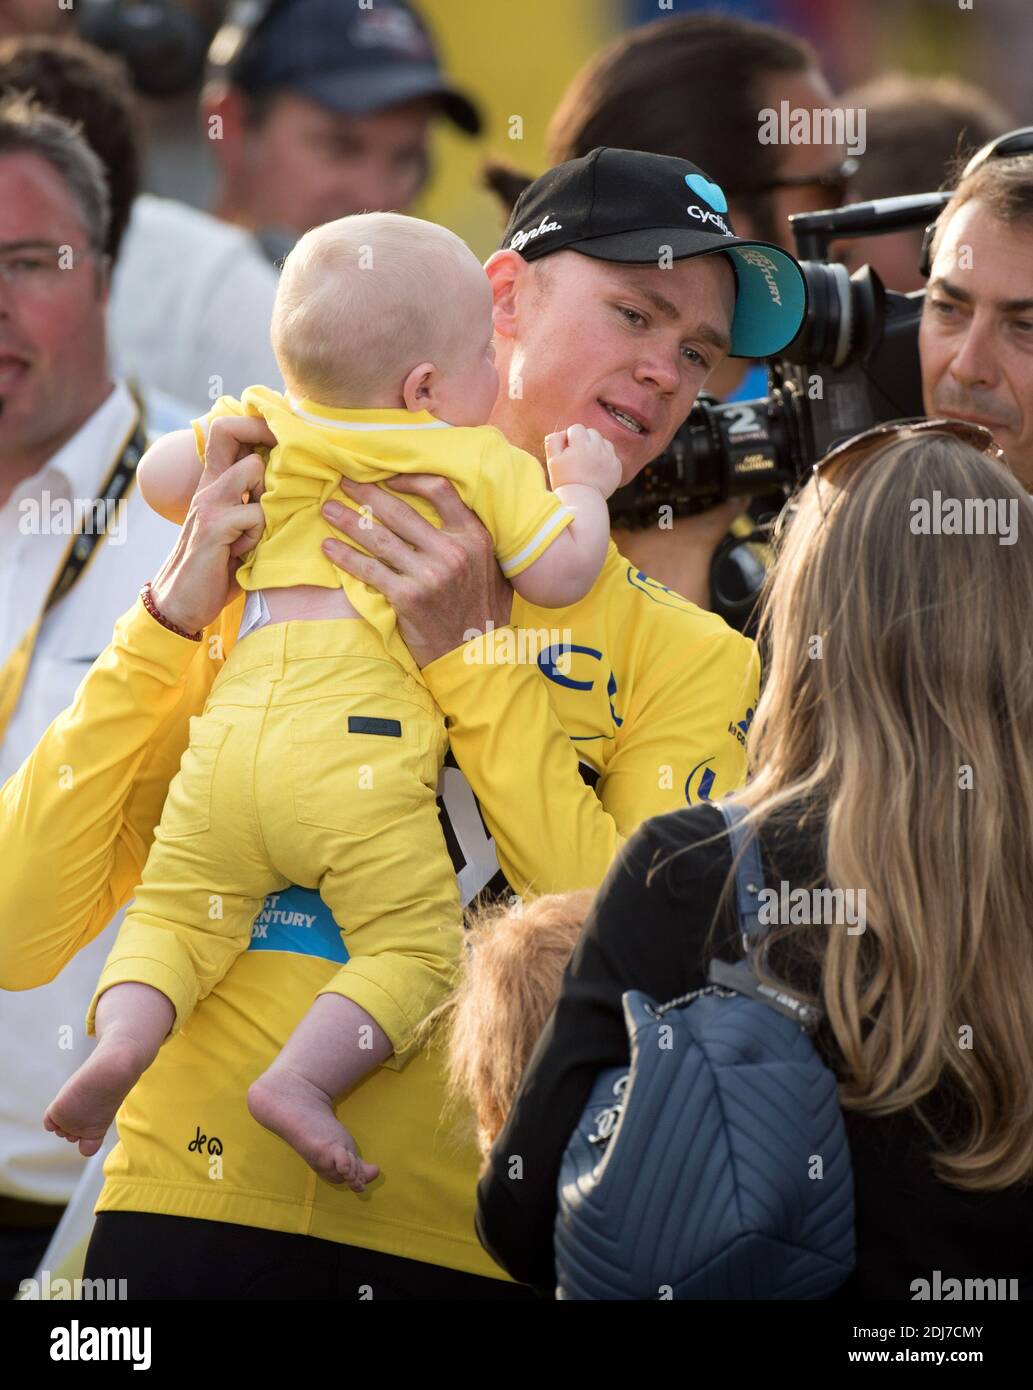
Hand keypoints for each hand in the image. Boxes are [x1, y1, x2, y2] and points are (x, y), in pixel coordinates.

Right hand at [149, 415, 272, 634]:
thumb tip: (293, 486)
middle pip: (231, 433)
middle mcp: (209, 486)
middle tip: (279, 482)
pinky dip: (259, 535)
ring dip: (267, 498)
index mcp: (213, 484)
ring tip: (257, 527)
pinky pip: (256, 514)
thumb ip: (254, 504)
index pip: (224, 431)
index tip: (281, 433)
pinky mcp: (214, 526)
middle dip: (266, 447)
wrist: (180, 603)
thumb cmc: (216, 567)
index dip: (253, 423)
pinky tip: (245, 552)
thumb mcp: (237, 529)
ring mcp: (209, 504)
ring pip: (253, 470)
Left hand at [320, 473, 513, 668]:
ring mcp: (429, 575)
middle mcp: (452, 551)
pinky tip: (329, 548)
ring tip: (328, 510)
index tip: (388, 478)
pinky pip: (369, 570)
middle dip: (366, 493)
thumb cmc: (482, 610)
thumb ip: (472, 539)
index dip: (410, 479)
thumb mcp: (493, 567)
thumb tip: (449, 511)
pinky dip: (345, 557)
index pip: (440, 491)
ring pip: (379, 538)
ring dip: (348, 521)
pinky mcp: (408, 598)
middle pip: (400, 512)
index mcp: (474, 538)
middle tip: (343, 481)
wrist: (475, 656)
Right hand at [545, 424, 622, 497]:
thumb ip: (554, 441)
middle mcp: (598, 448)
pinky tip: (596, 471)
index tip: (567, 451)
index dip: (570, 438)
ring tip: (587, 463)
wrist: (582, 502)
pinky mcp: (617, 467)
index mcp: (581, 444)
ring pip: (603, 442)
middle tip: (577, 457)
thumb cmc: (564, 481)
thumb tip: (563, 432)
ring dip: (596, 447)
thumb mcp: (552, 460)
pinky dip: (605, 459)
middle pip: (592, 432)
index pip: (576, 428)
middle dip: (584, 440)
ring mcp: (610, 457)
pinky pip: (612, 455)